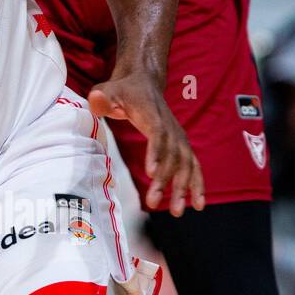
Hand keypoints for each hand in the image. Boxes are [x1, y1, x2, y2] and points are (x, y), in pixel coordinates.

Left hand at [89, 72, 204, 216]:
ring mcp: (179, 137)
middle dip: (165, 180)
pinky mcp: (181, 145)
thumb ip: (101, 97)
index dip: (156, 152)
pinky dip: (198, 184)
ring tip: (176, 211)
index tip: (151, 172)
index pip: (157, 134)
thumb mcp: (107, 90)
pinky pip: (194, 166)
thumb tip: (97, 100)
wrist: (144, 83)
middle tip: (152, 201)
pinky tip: (197, 205)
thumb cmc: (122, 90)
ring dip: (183, 188)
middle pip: (172, 155)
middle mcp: (171, 127)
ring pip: (186, 164)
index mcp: (153, 115)